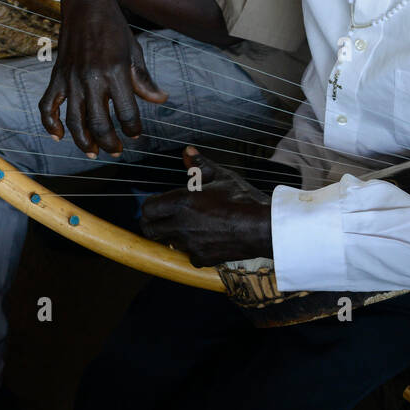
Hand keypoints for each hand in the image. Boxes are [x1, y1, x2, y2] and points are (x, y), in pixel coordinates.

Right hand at [39, 0, 167, 156]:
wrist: (86, 4)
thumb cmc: (113, 27)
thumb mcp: (133, 51)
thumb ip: (143, 79)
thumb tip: (160, 99)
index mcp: (115, 71)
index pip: (126, 112)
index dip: (133, 128)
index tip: (135, 134)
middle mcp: (92, 78)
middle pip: (99, 123)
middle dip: (110, 143)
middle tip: (116, 151)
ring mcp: (71, 78)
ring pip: (74, 121)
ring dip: (84, 141)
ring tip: (93, 151)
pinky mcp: (57, 76)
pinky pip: (48, 106)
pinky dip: (50, 124)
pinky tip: (58, 137)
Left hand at [139, 146, 272, 265]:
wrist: (261, 226)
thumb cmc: (242, 199)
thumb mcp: (220, 176)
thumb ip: (199, 164)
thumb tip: (187, 151)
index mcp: (180, 202)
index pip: (147, 208)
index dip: (150, 206)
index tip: (158, 204)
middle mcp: (180, 224)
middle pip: (150, 229)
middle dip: (154, 223)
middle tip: (164, 218)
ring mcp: (190, 243)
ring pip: (168, 243)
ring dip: (172, 236)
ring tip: (187, 226)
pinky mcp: (202, 257)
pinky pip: (189, 255)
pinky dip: (193, 250)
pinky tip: (204, 240)